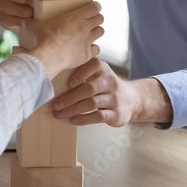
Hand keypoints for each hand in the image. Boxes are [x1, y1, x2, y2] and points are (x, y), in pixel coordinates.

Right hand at [27, 1, 103, 79]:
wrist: (49, 57)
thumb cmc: (44, 39)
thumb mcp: (36, 26)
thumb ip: (31, 21)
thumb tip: (23, 19)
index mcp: (77, 16)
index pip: (95, 6)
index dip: (95, 6)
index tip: (92, 7)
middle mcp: (85, 27)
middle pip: (101, 18)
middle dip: (97, 19)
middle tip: (90, 21)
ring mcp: (88, 41)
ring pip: (101, 32)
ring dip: (96, 32)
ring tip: (90, 33)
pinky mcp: (87, 54)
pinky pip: (97, 49)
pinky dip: (93, 48)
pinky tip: (87, 48)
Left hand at [52, 59, 171, 126]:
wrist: (133, 100)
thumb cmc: (107, 87)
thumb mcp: (100, 75)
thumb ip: (84, 74)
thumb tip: (54, 81)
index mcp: (104, 70)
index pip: (94, 65)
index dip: (81, 73)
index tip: (68, 83)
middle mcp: (111, 82)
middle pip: (89, 88)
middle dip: (70, 97)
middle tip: (56, 105)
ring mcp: (115, 98)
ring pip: (92, 103)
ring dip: (73, 110)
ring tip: (60, 114)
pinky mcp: (116, 114)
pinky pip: (98, 116)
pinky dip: (84, 119)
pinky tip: (73, 120)